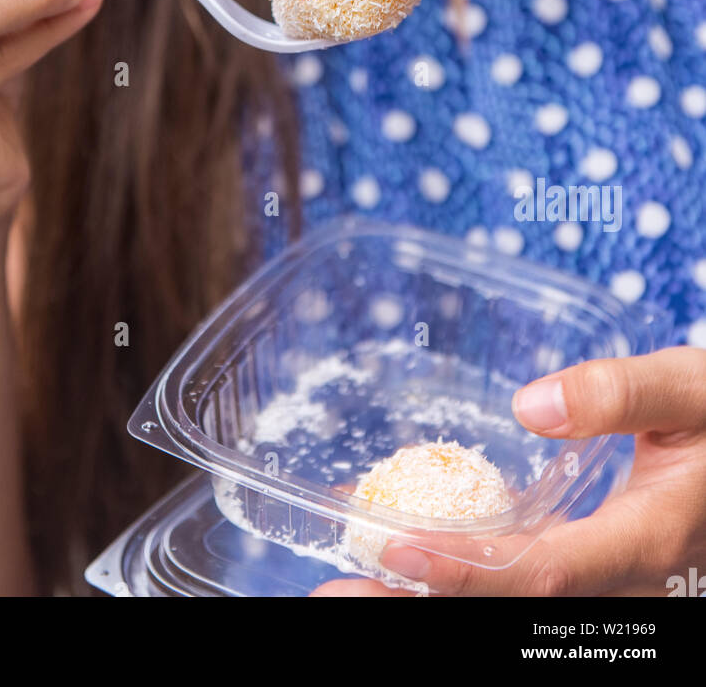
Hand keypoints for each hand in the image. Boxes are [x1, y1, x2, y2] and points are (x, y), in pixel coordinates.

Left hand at [311, 347, 705, 596]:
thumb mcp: (693, 390)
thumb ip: (622, 393)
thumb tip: (530, 406)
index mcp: (651, 541)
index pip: (548, 574)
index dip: (471, 571)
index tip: (396, 549)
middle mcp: (630, 590)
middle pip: (516, 615)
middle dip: (422, 609)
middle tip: (336, 592)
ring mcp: (613, 597)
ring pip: (517, 617)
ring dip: (430, 607)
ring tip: (347, 588)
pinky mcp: (597, 586)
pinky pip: (528, 595)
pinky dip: (462, 587)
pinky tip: (404, 567)